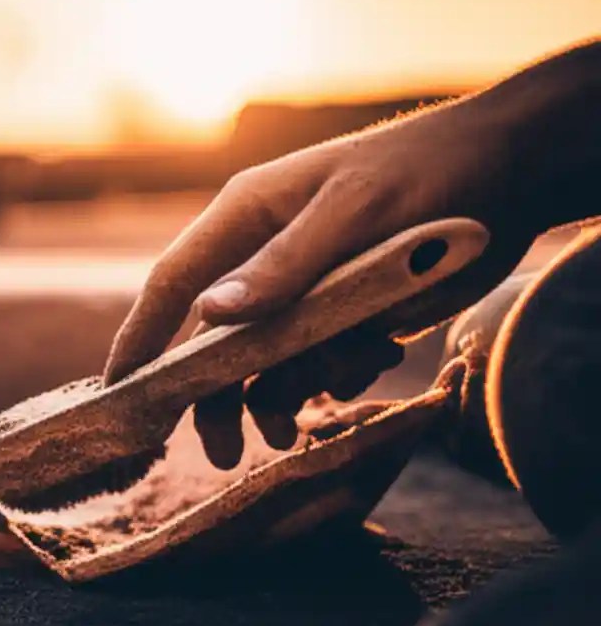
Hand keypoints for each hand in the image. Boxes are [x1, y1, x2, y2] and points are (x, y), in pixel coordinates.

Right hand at [104, 96, 541, 462]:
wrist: (510, 173)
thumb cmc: (425, 170)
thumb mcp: (354, 212)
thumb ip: (284, 265)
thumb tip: (210, 316)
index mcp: (247, 216)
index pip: (173, 282)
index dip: (139, 337)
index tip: (115, 390)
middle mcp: (264, 255)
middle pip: (215, 340)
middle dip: (217, 398)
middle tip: (221, 455)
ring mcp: (304, 287)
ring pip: (268, 361)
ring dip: (282, 395)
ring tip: (292, 432)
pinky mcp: (344, 310)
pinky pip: (319, 362)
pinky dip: (337, 376)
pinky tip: (372, 359)